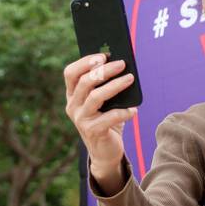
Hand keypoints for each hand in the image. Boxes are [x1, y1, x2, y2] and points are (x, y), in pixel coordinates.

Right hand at [64, 53, 136, 178]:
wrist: (105, 150)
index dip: (85, 62)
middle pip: (84, 82)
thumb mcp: (104, 101)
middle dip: (104, 70)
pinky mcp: (92, 131)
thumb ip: (106, 85)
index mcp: (72, 94)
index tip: (103, 55)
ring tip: (130, 79)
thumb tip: (122, 65)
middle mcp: (73, 105)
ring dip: (115, 85)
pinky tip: (134, 110)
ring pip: (96, 97)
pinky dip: (123, 112)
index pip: (70, 73)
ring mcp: (81, 119)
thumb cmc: (106, 119)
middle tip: (122, 63)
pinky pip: (109, 117)